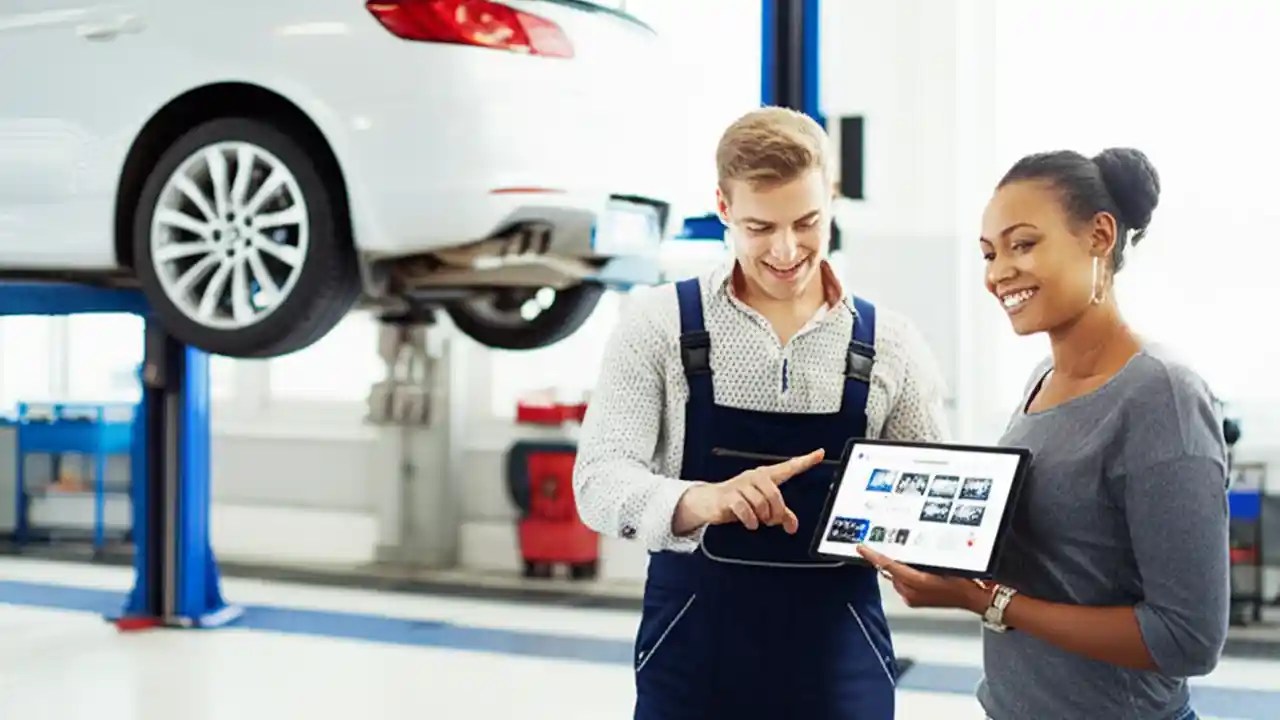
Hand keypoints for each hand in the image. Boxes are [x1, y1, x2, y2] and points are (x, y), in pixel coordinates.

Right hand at [674, 449, 825, 534]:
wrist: (710, 502)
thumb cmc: (738, 500)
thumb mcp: (762, 507)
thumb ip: (780, 514)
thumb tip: (792, 526)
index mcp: (765, 477)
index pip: (788, 467)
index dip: (805, 461)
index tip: (819, 454)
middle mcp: (754, 477)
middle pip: (775, 494)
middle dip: (776, 512)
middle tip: (771, 520)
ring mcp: (740, 485)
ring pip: (760, 503)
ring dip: (762, 517)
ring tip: (758, 520)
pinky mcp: (728, 496)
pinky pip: (744, 509)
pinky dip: (750, 520)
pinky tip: (750, 522)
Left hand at [856, 544, 989, 613]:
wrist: (976, 597)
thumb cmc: (966, 580)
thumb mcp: (944, 562)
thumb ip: (922, 558)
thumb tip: (906, 550)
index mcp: (918, 581)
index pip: (888, 565)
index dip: (873, 556)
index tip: (861, 547)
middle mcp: (911, 593)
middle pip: (889, 572)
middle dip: (886, 560)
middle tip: (884, 546)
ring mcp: (913, 599)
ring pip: (896, 578)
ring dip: (896, 569)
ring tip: (907, 557)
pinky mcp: (916, 602)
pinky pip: (903, 585)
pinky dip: (904, 576)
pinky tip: (915, 569)